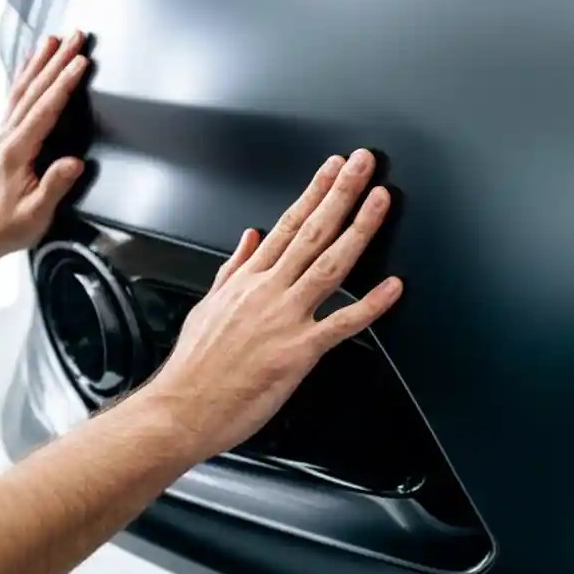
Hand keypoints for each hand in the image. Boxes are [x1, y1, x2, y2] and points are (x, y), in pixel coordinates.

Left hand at [0, 31, 89, 254]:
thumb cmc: (8, 224)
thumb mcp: (36, 214)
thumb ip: (54, 186)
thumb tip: (73, 163)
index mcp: (17, 151)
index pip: (45, 110)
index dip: (64, 84)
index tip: (80, 63)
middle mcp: (8, 136)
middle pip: (35, 90)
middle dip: (58, 61)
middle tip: (77, 37)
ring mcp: (5, 133)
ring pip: (24, 88)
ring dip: (42, 62)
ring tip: (57, 39)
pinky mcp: (7, 135)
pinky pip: (17, 96)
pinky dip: (27, 74)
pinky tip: (34, 62)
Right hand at [141, 149, 402, 461]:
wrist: (181, 408)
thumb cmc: (194, 367)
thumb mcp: (207, 306)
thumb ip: (232, 270)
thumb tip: (249, 239)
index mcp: (247, 280)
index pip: (288, 224)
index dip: (315, 192)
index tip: (333, 168)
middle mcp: (267, 291)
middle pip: (312, 232)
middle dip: (341, 193)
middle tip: (364, 165)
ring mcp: (284, 318)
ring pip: (329, 264)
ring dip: (358, 229)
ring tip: (380, 201)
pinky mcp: (297, 351)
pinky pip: (341, 323)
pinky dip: (370, 305)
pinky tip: (392, 286)